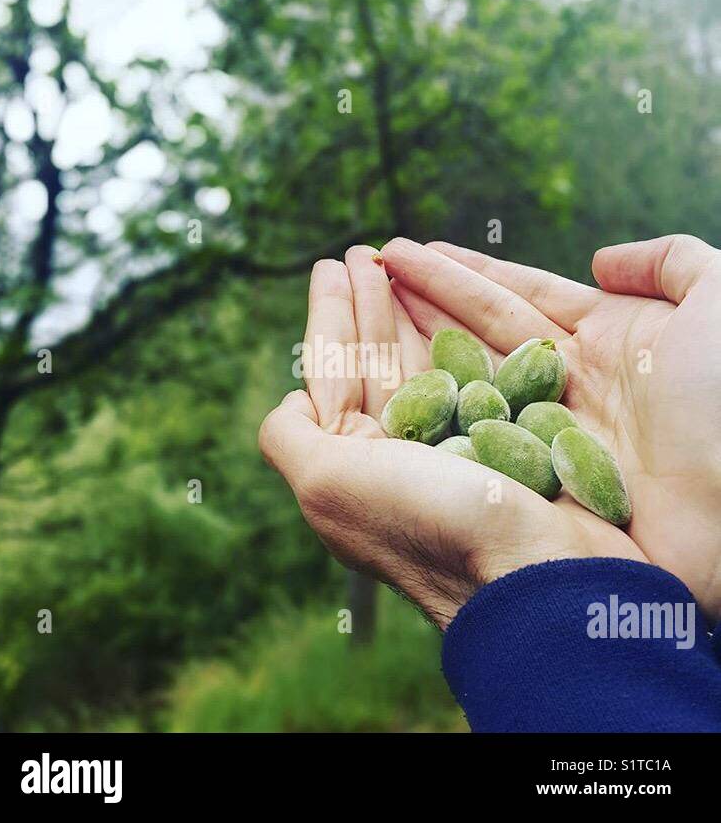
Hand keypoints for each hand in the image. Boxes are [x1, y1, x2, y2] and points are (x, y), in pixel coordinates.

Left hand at [259, 246, 643, 628]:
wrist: (534, 573)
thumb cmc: (426, 523)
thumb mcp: (327, 485)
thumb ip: (289, 438)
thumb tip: (290, 400)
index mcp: (349, 465)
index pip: (330, 373)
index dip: (328, 316)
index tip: (329, 266)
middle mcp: (396, 456)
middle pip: (373, 360)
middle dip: (365, 304)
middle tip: (360, 250)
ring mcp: (452, 447)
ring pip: (422, 361)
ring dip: (407, 309)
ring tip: (398, 259)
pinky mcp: (503, 440)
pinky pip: (474, 371)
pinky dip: (461, 332)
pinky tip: (455, 301)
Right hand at [382, 235, 720, 620]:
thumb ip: (669, 260)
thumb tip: (601, 259)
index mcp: (609, 336)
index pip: (520, 294)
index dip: (463, 272)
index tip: (408, 254)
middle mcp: (571, 383)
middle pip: (482, 329)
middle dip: (425, 297)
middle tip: (367, 270)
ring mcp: (548, 431)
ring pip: (470, 376)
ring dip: (418, 343)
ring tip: (365, 308)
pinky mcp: (533, 476)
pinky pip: (471, 432)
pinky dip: (433, 409)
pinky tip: (390, 386)